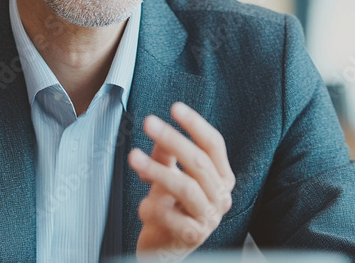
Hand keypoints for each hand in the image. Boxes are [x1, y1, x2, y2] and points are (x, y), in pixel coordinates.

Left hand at [128, 101, 235, 261]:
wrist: (163, 251)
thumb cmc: (169, 211)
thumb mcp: (168, 178)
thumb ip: (166, 156)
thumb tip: (157, 131)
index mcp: (221, 178)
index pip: (214, 145)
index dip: (196, 124)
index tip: (175, 107)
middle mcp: (221, 197)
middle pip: (199, 161)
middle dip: (173, 139)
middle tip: (148, 123)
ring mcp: (210, 218)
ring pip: (186, 187)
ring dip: (157, 170)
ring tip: (133, 157)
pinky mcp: (194, 237)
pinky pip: (172, 216)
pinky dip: (153, 207)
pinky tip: (143, 206)